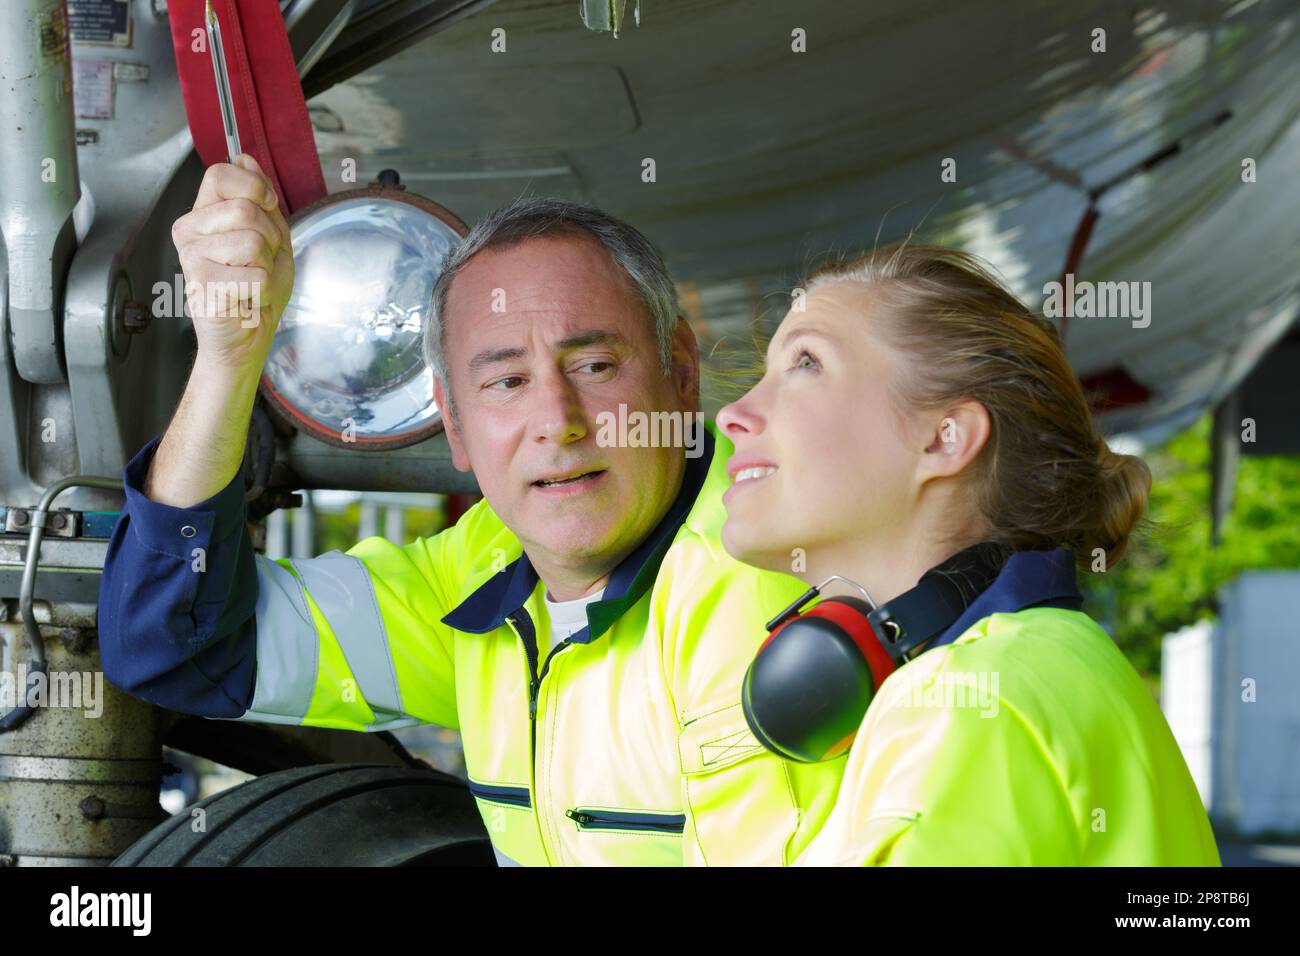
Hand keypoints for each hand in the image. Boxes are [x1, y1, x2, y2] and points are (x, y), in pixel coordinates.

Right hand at [171, 154, 294, 373]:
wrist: (247, 336)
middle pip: (244, 208)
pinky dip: (263, 290)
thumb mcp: (271, 237)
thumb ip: (260, 199)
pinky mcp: (201, 284)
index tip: (269, 206)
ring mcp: (191, 256)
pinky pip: (255, 274)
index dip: (255, 187)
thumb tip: (245, 158)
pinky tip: (248, 298)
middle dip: (271, 237)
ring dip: (267, 265)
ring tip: (254, 280)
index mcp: (204, 215)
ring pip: (252, 240)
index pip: (220, 174)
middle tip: (262, 261)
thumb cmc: (257, 291)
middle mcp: (189, 231)